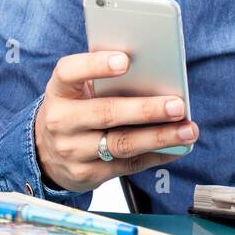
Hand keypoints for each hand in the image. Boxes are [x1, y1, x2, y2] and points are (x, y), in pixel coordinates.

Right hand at [32, 50, 197, 192]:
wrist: (47, 153)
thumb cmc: (76, 110)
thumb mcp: (78, 91)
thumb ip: (105, 80)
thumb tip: (155, 71)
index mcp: (59, 91)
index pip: (70, 72)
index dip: (96, 65)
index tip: (126, 60)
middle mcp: (60, 121)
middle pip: (106, 113)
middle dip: (146, 109)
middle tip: (177, 105)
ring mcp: (72, 151)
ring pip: (122, 143)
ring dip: (160, 137)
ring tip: (187, 130)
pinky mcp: (87, 174)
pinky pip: (129, 165)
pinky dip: (157, 155)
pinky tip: (178, 147)